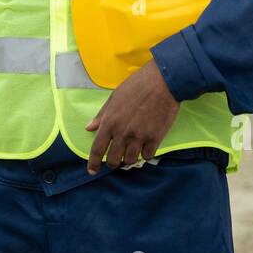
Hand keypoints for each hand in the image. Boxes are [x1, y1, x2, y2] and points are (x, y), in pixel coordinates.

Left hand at [85, 59, 179, 173]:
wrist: (162, 82)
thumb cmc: (136, 85)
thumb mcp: (114, 97)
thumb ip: (102, 115)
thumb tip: (90, 127)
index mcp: (110, 122)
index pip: (97, 149)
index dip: (93, 163)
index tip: (92, 171)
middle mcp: (122, 133)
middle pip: (113, 160)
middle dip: (112, 163)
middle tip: (115, 160)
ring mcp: (139, 137)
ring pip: (130, 160)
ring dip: (129, 159)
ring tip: (131, 152)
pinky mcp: (155, 138)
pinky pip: (147, 155)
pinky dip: (145, 154)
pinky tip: (145, 147)